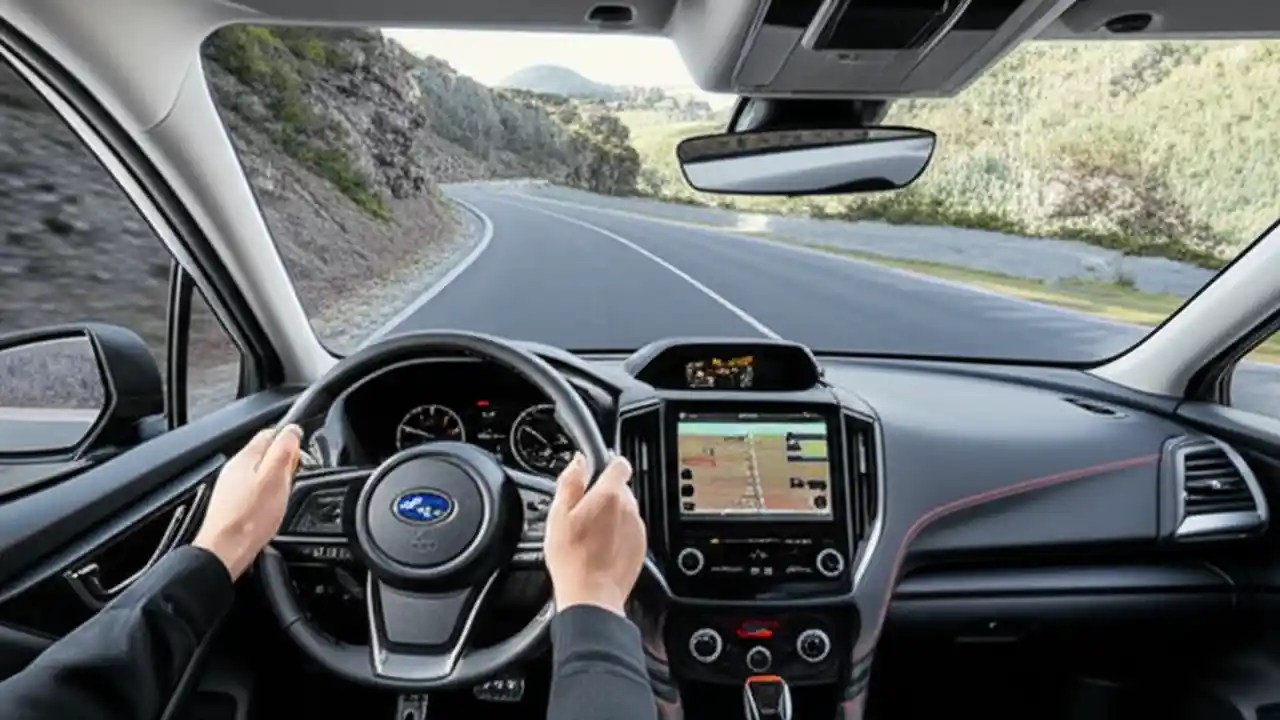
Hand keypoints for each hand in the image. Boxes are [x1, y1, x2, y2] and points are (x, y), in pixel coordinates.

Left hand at [193, 425, 301, 579]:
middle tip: (289, 482)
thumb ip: (285, 449)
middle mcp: (235, 467)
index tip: (299, 459)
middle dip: (284, 464)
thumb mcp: (276, 477)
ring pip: (261, 472)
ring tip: (280, 498)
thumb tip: (292, 429)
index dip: (290, 442)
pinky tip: (269, 508)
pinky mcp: (232, 502)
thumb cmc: (251, 517)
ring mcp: (231, 485)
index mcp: (246, 456)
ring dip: (276, 480)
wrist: (226, 549)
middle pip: (267, 453)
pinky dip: (266, 495)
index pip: (271, 432)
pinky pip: (255, 489)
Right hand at [544, 453, 645, 615]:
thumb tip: (578, 461)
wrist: (591, 595)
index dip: (607, 465)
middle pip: (621, 489)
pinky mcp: (641, 546)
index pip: (619, 464)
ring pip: (626, 510)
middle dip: (605, 495)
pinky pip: (630, 530)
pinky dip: (618, 533)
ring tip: (590, 534)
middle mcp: (629, 508)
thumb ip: (571, 482)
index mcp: (609, 495)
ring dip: (612, 515)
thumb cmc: (572, 558)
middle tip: (583, 512)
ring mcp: (637, 528)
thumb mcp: (559, 515)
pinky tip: (601, 547)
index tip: (596, 474)